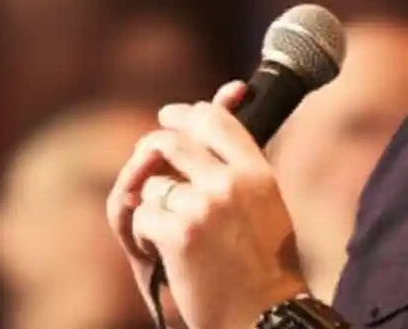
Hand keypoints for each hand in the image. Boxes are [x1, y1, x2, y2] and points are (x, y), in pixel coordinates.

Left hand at [107, 82, 305, 328]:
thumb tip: (230, 99)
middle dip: (152, 147)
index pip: (216, 121)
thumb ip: (240, 162)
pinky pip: (141, 216)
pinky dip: (145, 235)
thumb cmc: (265, 262)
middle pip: (173, 141)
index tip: (171, 116)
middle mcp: (231, 182)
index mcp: (258, 172)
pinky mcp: (178, 233)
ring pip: (152, 184)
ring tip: (172, 229)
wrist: (262, 314)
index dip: (188, 114)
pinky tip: (165, 251)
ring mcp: (203, 206)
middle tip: (147, 156)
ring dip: (153, 204)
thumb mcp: (264, 202)